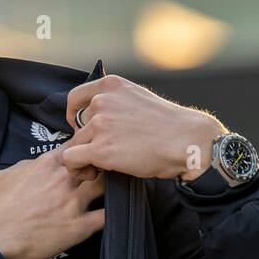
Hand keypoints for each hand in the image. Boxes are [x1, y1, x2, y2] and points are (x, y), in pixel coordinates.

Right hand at [0, 145, 104, 258]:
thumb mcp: (4, 175)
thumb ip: (25, 166)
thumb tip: (34, 165)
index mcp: (46, 164)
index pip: (76, 147)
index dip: (84, 151)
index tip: (87, 156)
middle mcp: (63, 180)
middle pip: (97, 164)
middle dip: (102, 167)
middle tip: (104, 173)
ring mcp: (73, 203)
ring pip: (106, 186)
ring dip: (110, 187)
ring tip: (112, 191)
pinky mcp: (79, 227)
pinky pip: (106, 216)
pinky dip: (112, 213)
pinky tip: (113, 214)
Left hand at [62, 75, 224, 180]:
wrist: (187, 141)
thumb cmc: (168, 125)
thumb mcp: (138, 98)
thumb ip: (115, 102)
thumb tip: (94, 119)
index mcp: (111, 85)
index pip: (74, 98)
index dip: (75, 116)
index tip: (83, 128)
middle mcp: (102, 101)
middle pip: (77, 126)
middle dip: (85, 141)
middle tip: (99, 155)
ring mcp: (100, 124)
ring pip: (74, 144)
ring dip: (82, 157)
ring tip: (98, 166)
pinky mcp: (100, 149)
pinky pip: (71, 159)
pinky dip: (77, 168)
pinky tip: (92, 173)